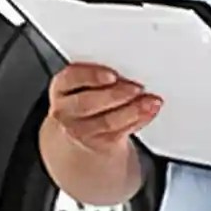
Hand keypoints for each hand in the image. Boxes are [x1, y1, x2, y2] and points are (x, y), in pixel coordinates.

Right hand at [47, 62, 162, 155]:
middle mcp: (65, 111)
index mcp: (61, 87)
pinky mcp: (99, 144)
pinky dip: (138, 120)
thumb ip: (100, 74)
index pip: (71, 78)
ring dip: (132, 110)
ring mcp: (80, 130)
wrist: (78, 136)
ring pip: (107, 121)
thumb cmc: (87, 100)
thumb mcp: (83, 85)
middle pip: (88, 103)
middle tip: (137, 87)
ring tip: (150, 101)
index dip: (92, 76)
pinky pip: (120, 132)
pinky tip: (149, 112)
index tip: (112, 75)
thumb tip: (129, 67)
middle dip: (116, 95)